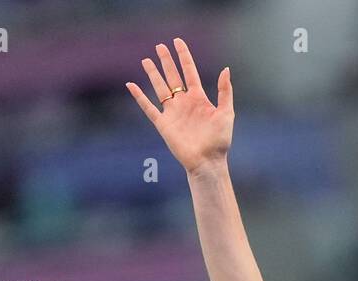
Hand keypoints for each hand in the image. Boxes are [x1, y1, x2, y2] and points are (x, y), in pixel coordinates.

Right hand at [126, 38, 233, 174]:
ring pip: (160, 88)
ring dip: (153, 74)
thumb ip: (225, 91)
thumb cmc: (219, 140)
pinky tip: (131, 85)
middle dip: (166, 61)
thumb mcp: (226, 113)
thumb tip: (225, 69)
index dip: (183, 56)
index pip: (189, 71)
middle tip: (160, 46)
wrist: (208, 161)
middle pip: (173, 76)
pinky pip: (148, 107)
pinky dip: (139, 96)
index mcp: (199, 98)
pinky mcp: (163, 124)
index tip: (177, 41)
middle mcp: (184, 102)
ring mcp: (173, 112)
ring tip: (146, 60)